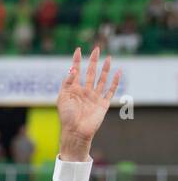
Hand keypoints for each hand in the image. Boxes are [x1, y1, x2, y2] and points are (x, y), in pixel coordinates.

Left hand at [57, 46, 119, 160]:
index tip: (78, 50)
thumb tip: (72, 69)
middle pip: (90, 73)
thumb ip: (67, 83)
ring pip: (101, 79)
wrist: (76, 131)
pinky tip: (118, 72)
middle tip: (96, 49)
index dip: (76, 61)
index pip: (76, 72)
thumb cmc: (66, 117)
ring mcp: (94, 97)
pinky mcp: (103, 103)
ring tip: (108, 57)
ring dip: (105, 69)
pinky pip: (110, 90)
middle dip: (93, 61)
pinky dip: (115, 82)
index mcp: (73, 90)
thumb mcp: (63, 98)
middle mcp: (84, 92)